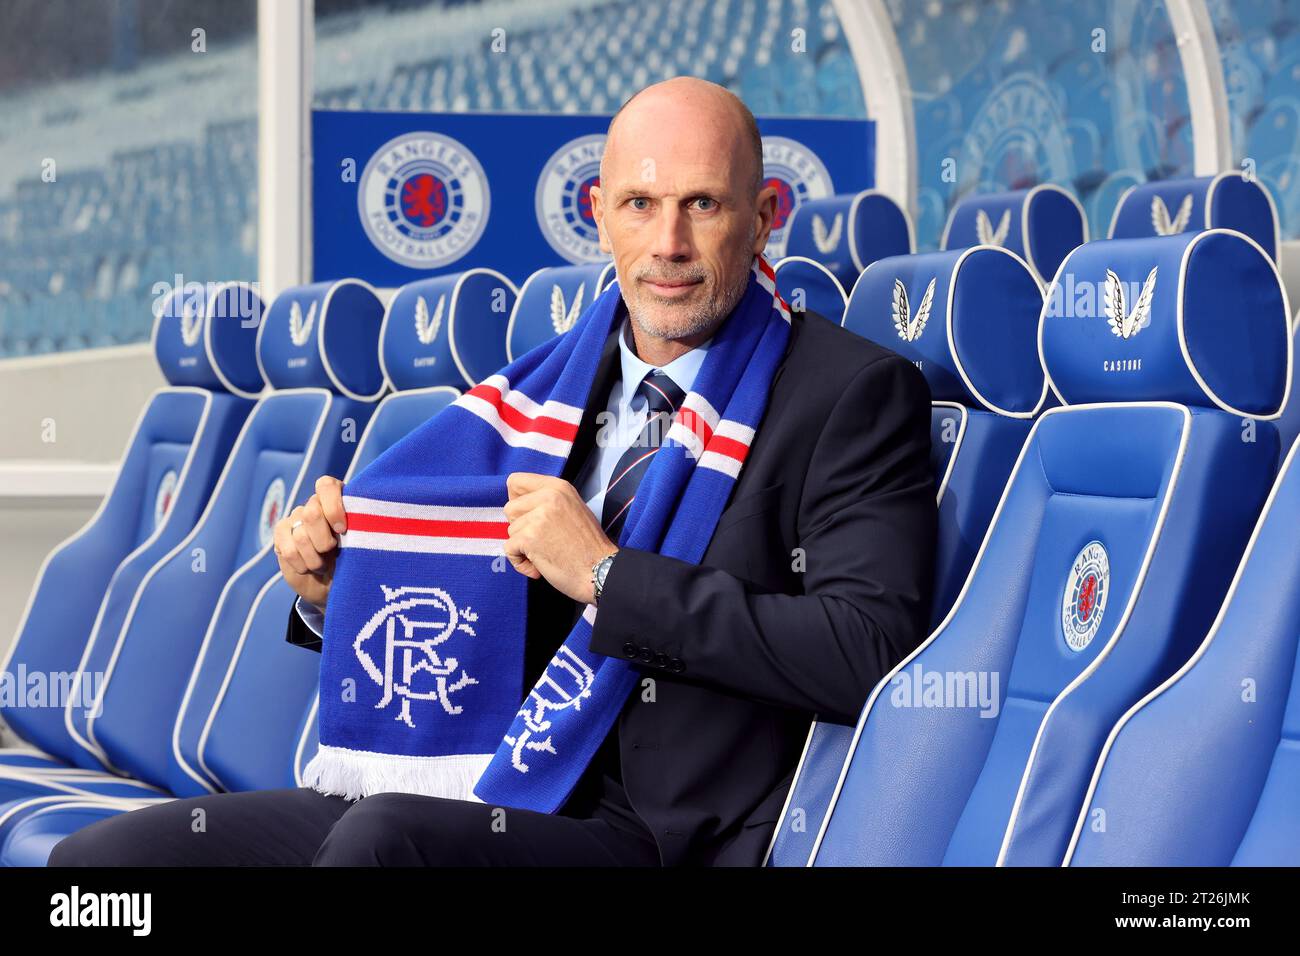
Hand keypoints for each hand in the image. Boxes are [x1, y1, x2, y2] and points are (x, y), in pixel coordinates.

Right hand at [274, 475, 346, 608]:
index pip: (326, 486)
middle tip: (332, 552)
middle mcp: (314, 504)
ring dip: (315, 559)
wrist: (330, 583)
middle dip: (323, 542)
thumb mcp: (360, 545)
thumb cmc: (351, 561)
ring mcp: (295, 518)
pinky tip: (307, 568)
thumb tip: (351, 528)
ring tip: (323, 565)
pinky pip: (288, 550)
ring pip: (301, 536)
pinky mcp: (281, 533)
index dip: (332, 507)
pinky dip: (301, 565)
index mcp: (338, 499)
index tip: (342, 530)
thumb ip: (356, 530)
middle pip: (311, 514)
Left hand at [502, 472, 617, 603]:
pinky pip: (509, 549)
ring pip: (510, 530)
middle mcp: (548, 497)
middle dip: (520, 527)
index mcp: (558, 487)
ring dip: (523, 547)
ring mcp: (538, 517)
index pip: (515, 481)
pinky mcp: (530, 538)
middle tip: (542, 539)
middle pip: (510, 508)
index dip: (516, 500)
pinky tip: (538, 567)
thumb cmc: (589, 546)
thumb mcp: (573, 508)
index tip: (527, 515)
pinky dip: (520, 563)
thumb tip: (520, 502)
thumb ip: (549, 501)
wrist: (601, 571)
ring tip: (546, 553)